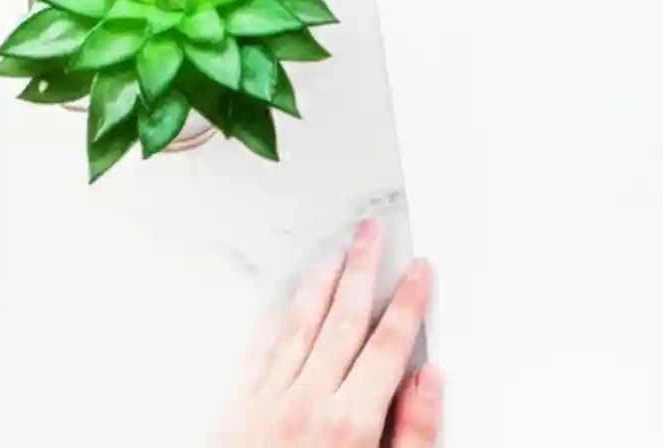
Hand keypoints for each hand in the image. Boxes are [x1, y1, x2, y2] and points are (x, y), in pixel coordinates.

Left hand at [212, 220, 440, 447]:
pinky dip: (278, 318)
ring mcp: (265, 403)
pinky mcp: (235, 411)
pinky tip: (289, 300)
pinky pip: (259, 349)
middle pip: (343, 318)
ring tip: (337, 252)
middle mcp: (307, 403)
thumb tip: (427, 379)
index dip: (409, 302)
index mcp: (351, 423)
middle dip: (364, 269)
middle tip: (374, 235)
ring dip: (321, 282)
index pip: (389, 343)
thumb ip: (414, 432)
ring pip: (298, 324)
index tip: (421, 271)